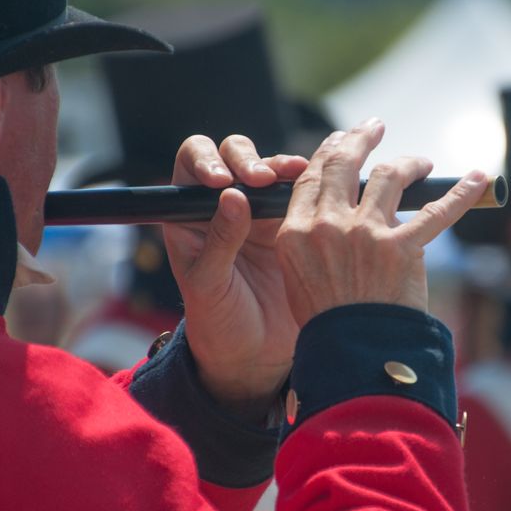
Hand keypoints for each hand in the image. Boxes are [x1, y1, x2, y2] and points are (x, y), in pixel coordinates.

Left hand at [163, 135, 307, 422]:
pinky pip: (301, 193)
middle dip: (246, 159)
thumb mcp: (209, 286)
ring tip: (294, 175)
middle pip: (234, 155)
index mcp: (192, 216)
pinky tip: (319, 185)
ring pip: (271, 168)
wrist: (257, 355)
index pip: (191, 164)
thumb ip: (218, 242)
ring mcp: (261, 212)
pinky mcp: (292, 224)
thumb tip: (232, 195)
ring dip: (281, 166)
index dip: (205, 159)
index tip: (221, 180)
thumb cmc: (218, 323)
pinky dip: (309, 183)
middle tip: (259, 179)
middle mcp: (226, 206)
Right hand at [276, 118, 487, 326]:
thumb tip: (337, 210)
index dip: (329, 151)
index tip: (341, 141)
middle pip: (343, 163)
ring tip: (420, 162)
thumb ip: (311, 237)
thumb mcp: (299, 274)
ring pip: (388, 175)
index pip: (312, 176)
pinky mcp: (402, 248)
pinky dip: (462, 193)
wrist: (353, 353)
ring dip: (407, 162)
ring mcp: (365, 234)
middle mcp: (328, 225)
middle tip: (373, 126)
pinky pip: (437, 212)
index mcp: (297, 231)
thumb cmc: (328, 320)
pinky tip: (480, 178)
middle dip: (359, 138)